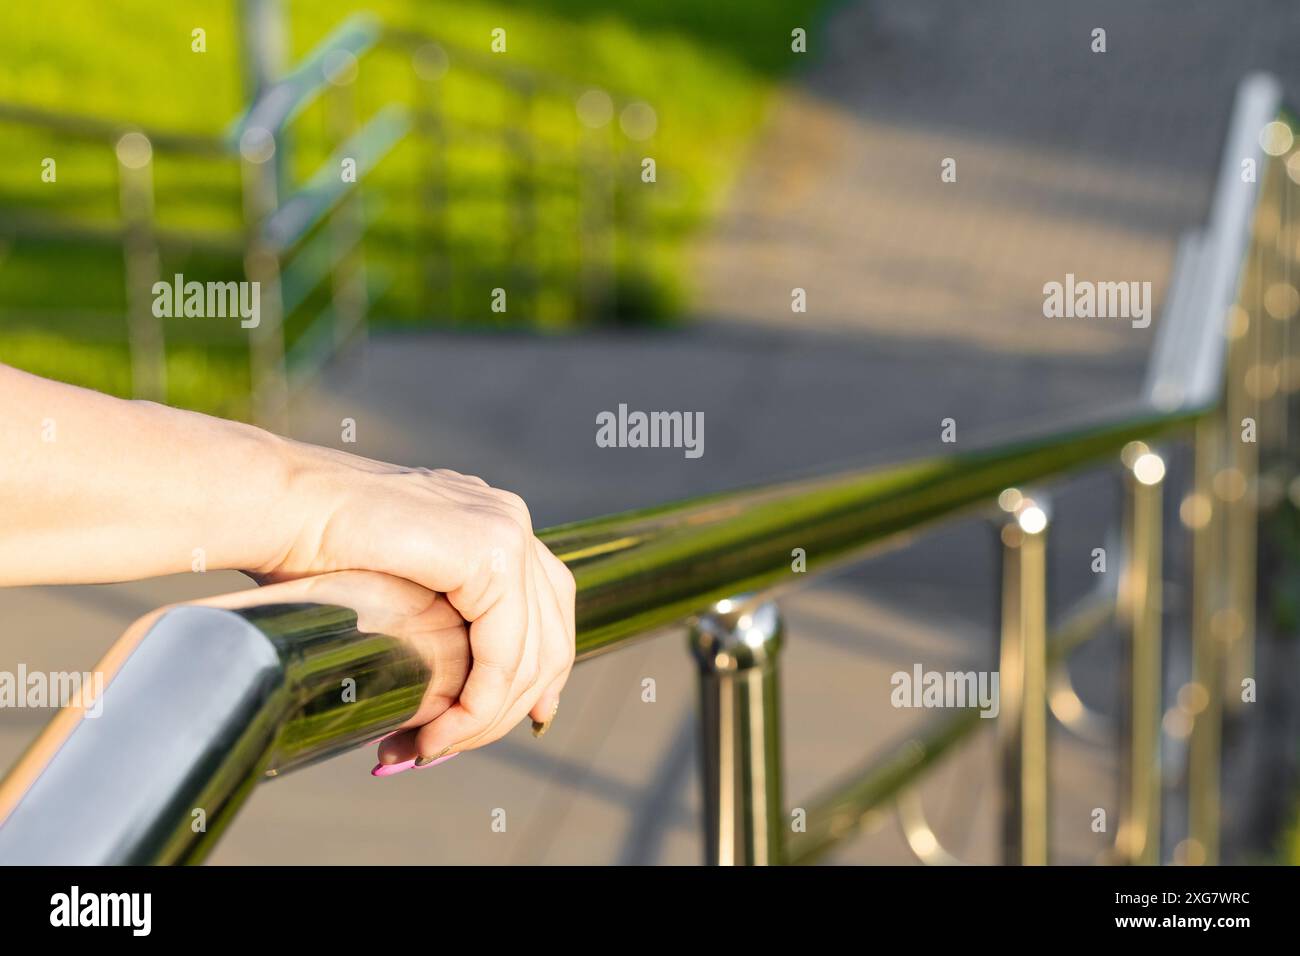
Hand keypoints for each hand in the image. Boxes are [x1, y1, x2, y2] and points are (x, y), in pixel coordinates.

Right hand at [260, 444, 575, 764]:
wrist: (277, 505)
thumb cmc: (307, 548)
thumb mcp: (393, 582)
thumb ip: (435, 612)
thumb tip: (453, 683)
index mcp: (492, 519)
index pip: (548, 606)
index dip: (544, 672)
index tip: (528, 721)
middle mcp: (509, 519)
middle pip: (551, 634)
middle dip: (508, 707)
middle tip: (447, 747)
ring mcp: (507, 529)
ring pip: (532, 655)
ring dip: (484, 718)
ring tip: (427, 748)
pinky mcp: (491, 552)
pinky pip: (505, 653)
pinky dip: (477, 705)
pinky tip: (437, 732)